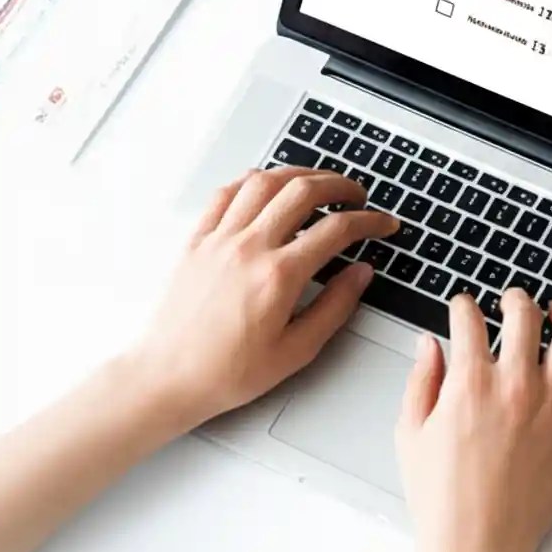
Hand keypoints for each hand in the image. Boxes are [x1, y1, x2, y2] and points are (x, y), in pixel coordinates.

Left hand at [130, 167, 398, 428]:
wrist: (168, 378)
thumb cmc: (227, 371)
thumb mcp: (297, 350)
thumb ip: (335, 306)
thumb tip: (361, 274)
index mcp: (279, 276)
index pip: (337, 229)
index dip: (369, 221)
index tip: (383, 224)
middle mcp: (249, 248)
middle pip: (303, 190)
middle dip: (340, 185)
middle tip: (357, 195)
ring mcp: (220, 239)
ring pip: (264, 181)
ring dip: (299, 173)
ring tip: (318, 181)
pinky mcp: (198, 240)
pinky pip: (226, 193)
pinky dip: (252, 181)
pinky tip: (266, 186)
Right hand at [397, 291, 551, 551]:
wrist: (478, 544)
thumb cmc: (445, 499)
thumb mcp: (411, 434)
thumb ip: (421, 380)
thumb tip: (428, 344)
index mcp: (469, 383)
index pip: (469, 318)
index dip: (463, 304)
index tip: (464, 307)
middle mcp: (515, 385)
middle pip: (523, 313)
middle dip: (514, 297)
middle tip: (511, 300)